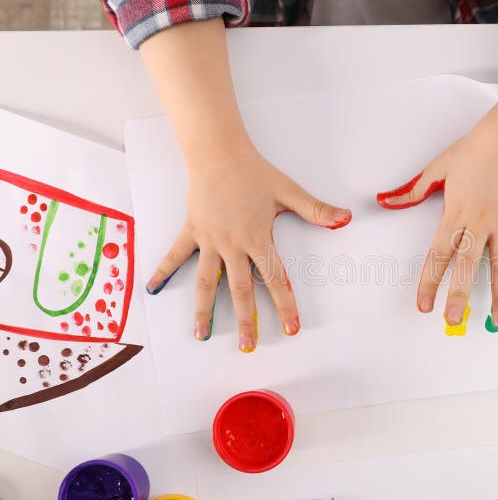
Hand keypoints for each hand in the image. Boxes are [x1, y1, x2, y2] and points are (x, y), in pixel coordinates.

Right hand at [146, 145, 351, 351]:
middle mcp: (232, 245)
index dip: (284, 304)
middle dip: (246, 320)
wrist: (218, 153)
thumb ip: (316, 210)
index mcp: (258, 239)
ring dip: (204, 309)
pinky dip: (163, 271)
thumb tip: (344, 219)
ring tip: (201, 335)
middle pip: (240, 289)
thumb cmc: (254, 172)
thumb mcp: (288, 192)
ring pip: (207, 281)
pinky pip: (175, 255)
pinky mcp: (191, 231)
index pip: (275, 279)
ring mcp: (209, 241)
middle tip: (248, 346)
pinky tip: (152, 290)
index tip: (291, 328)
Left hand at [376, 125, 497, 331]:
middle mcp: (480, 223)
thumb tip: (383, 201)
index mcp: (456, 213)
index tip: (424, 305)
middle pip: (468, 264)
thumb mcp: (436, 169)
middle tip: (453, 321)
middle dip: (459, 294)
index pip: (439, 253)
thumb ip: (411, 191)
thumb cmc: (471, 152)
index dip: (430, 281)